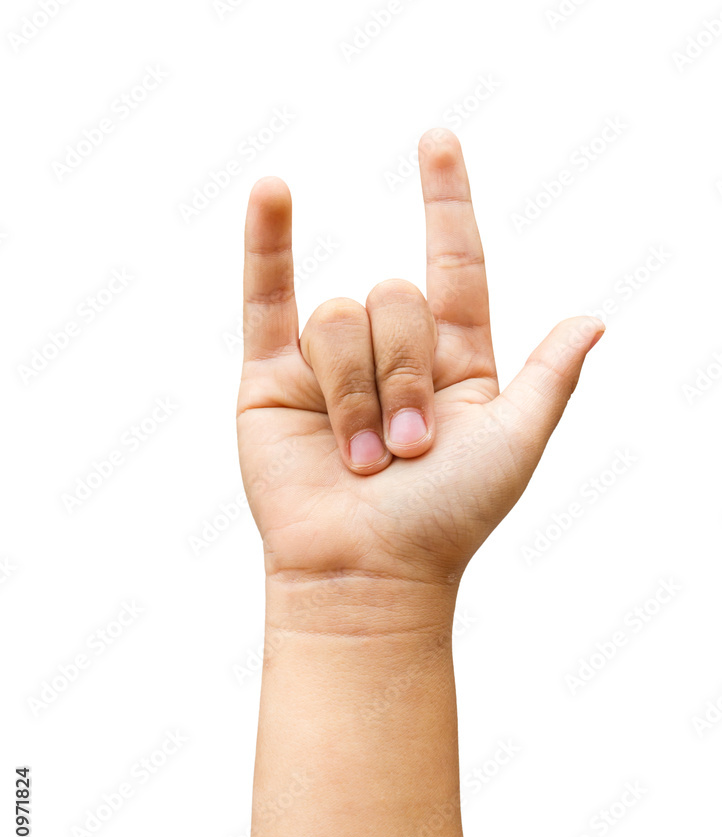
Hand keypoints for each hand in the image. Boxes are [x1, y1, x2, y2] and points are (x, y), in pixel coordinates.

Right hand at [237, 130, 603, 586]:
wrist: (369, 571)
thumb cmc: (446, 518)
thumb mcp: (515, 444)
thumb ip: (548, 377)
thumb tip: (591, 320)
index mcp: (451, 362)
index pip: (452, 263)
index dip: (446, 202)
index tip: (437, 142)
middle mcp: (390, 356)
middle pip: (396, 296)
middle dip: (405, 372)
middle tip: (408, 447)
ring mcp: (328, 363)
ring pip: (342, 315)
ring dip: (358, 392)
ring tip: (362, 458)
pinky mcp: (270, 378)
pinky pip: (266, 296)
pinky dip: (267, 243)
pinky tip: (273, 192)